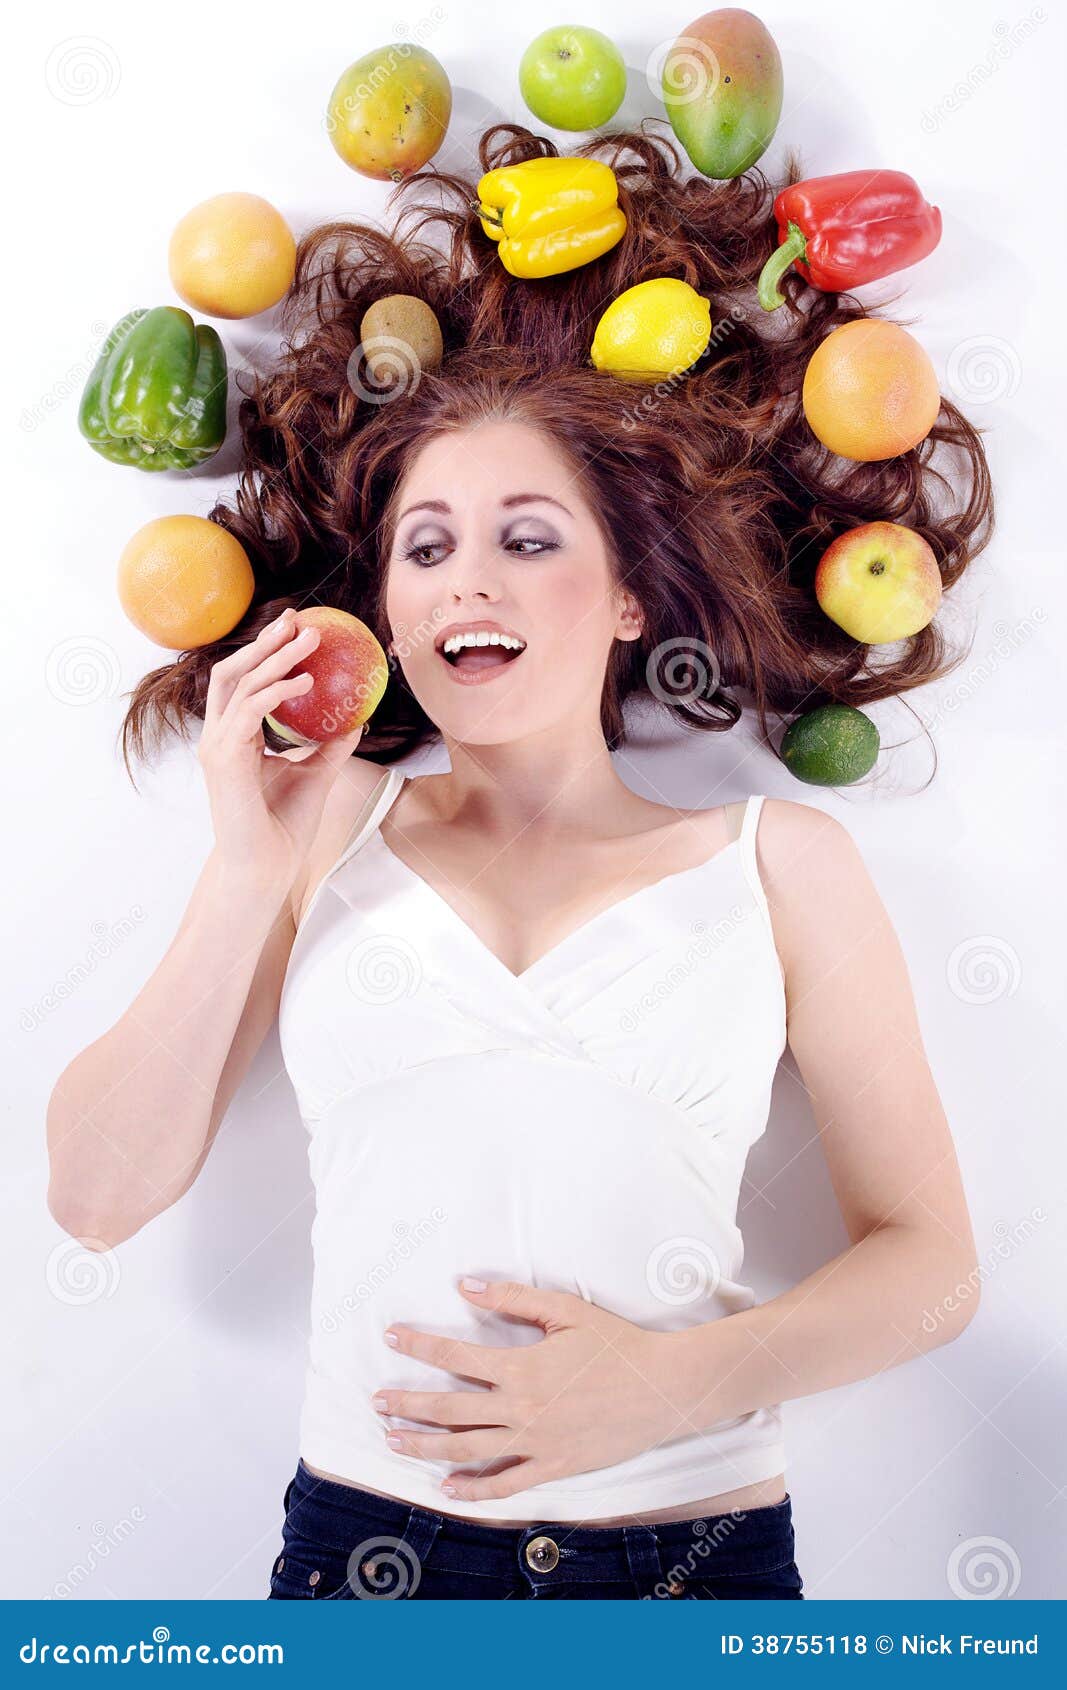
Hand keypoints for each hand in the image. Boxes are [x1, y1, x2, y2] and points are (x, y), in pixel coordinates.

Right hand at [198, 606, 364, 891]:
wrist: (267, 867)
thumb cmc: (284, 827)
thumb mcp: (316, 775)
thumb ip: (330, 746)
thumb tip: (357, 719)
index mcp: (235, 738)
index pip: (243, 682)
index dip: (264, 650)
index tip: (295, 627)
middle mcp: (220, 737)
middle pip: (233, 671)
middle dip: (264, 641)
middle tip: (297, 619)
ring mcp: (217, 746)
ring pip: (240, 683)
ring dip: (275, 657)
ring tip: (309, 640)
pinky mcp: (224, 759)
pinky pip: (249, 710)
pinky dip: (275, 691)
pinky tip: (304, 681)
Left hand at [372, 1278, 691, 1502]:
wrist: (663, 1388)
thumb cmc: (617, 1344)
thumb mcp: (566, 1310)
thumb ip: (514, 1297)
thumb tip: (466, 1284)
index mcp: (521, 1366)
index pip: (454, 1354)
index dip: (419, 1343)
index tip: (391, 1336)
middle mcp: (521, 1408)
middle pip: (449, 1409)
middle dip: (407, 1404)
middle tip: (376, 1402)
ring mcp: (536, 1442)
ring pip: (466, 1450)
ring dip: (424, 1446)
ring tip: (394, 1441)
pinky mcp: (554, 1466)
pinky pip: (504, 1484)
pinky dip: (472, 1489)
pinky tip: (446, 1486)